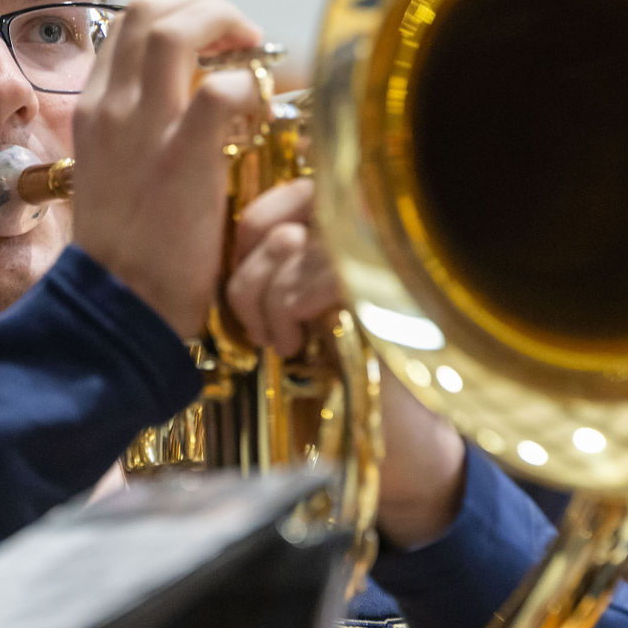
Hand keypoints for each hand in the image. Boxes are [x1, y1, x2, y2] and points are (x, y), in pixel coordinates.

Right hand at [72, 0, 264, 337]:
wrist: (119, 306)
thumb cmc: (126, 257)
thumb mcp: (111, 177)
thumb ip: (136, 136)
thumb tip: (180, 111)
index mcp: (92, 110)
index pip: (128, 25)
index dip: (178, 14)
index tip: (213, 38)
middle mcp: (112, 107)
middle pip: (151, 9)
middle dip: (205, 4)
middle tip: (240, 34)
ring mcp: (144, 128)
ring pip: (179, 27)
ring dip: (226, 24)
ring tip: (252, 51)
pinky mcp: (183, 158)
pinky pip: (223, 89)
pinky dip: (250, 86)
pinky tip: (259, 113)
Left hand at [223, 179, 466, 544]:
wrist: (399, 439)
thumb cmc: (345, 370)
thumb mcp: (308, 305)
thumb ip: (284, 259)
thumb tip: (228, 240)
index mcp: (361, 222)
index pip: (291, 188)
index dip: (250, 231)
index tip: (242, 279)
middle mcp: (380, 228)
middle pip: (287, 209)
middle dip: (249, 272)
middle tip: (255, 323)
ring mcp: (389, 256)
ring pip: (289, 245)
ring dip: (265, 301)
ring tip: (278, 339)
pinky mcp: (391, 292)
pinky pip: (311, 279)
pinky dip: (287, 313)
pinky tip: (296, 345)